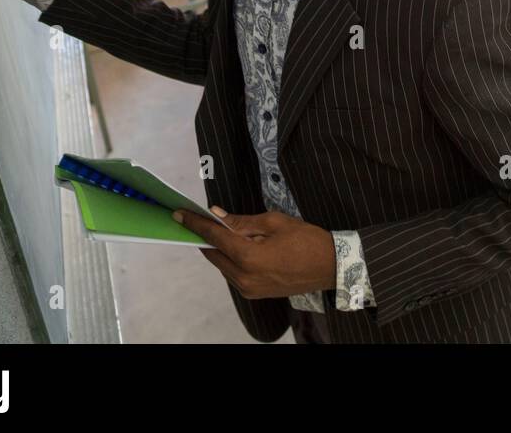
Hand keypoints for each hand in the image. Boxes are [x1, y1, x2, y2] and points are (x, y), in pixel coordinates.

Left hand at [174, 207, 336, 299]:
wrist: (330, 267)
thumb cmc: (307, 240)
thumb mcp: (275, 222)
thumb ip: (242, 221)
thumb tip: (218, 216)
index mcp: (249, 257)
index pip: (214, 238)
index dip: (196, 225)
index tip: (180, 215)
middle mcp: (244, 277)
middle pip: (214, 254)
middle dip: (207, 237)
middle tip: (201, 220)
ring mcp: (248, 289)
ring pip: (223, 266)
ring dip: (220, 249)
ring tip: (224, 232)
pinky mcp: (254, 294)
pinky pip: (233, 274)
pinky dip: (231, 260)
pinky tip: (238, 247)